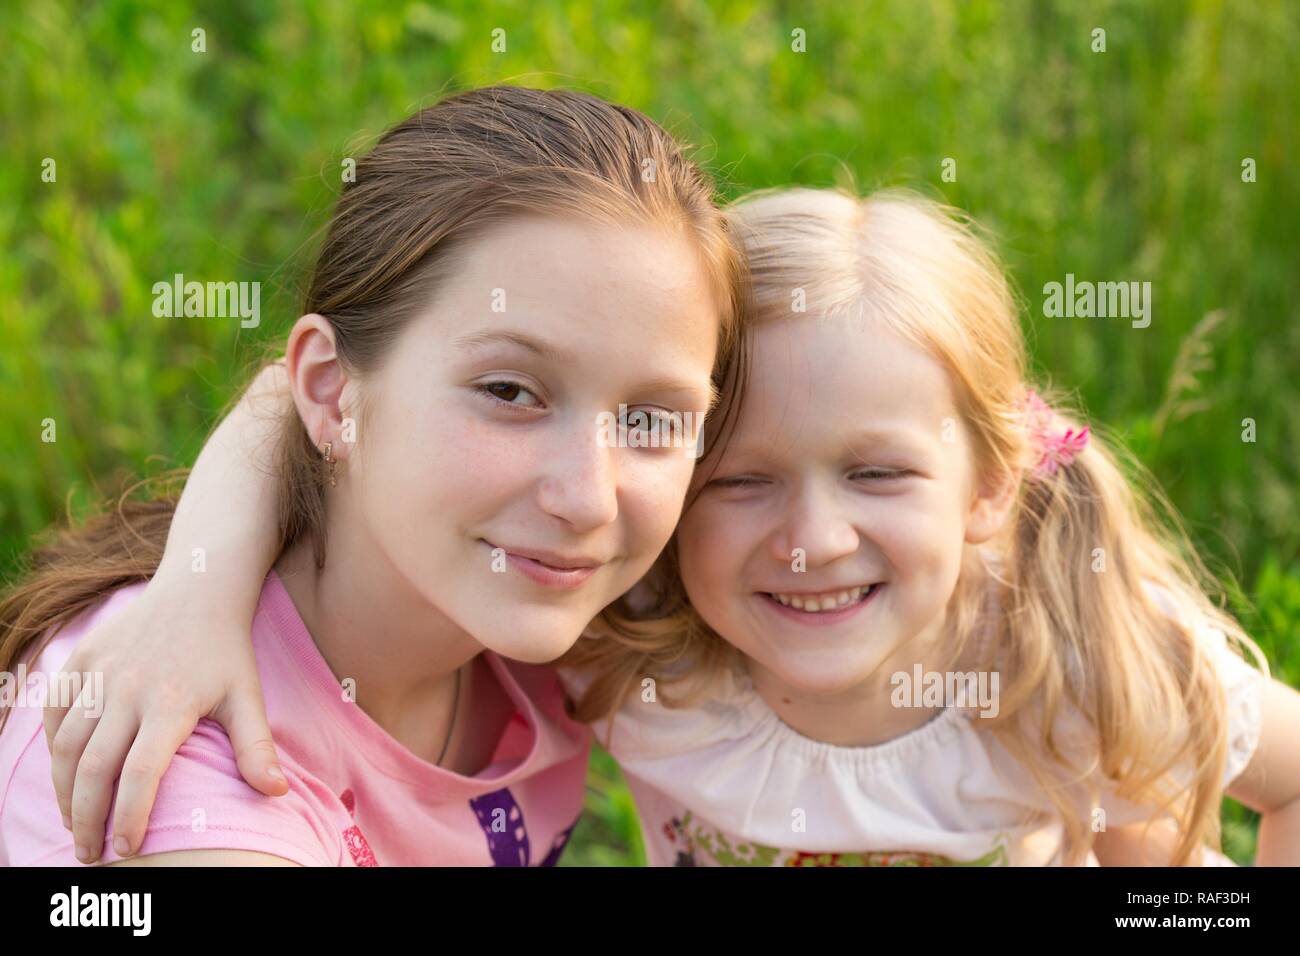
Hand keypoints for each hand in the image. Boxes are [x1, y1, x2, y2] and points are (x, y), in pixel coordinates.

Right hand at [42, 572, 286, 863]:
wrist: (198, 589)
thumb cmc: (226, 650)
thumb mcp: (247, 694)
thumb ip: (256, 746)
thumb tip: (277, 793)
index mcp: (172, 703)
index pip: (139, 774)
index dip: (129, 817)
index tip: (127, 848)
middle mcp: (129, 689)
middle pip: (93, 769)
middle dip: (86, 819)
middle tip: (89, 852)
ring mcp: (100, 672)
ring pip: (65, 746)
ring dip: (64, 790)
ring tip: (76, 820)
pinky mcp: (81, 658)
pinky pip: (54, 712)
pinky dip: (54, 747)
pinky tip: (66, 771)